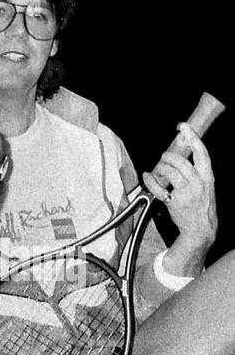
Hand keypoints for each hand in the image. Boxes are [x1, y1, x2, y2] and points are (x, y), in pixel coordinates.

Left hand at [144, 122, 217, 245]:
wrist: (201, 227)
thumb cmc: (201, 203)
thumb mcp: (205, 184)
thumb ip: (196, 171)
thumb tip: (182, 155)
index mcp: (207, 176)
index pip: (202, 152)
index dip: (192, 137)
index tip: (184, 127)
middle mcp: (198, 182)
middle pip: (181, 162)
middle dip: (169, 156)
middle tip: (164, 156)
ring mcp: (186, 192)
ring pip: (170, 172)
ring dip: (161, 167)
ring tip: (159, 168)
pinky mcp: (174, 202)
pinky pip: (159, 188)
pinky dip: (150, 180)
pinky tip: (147, 176)